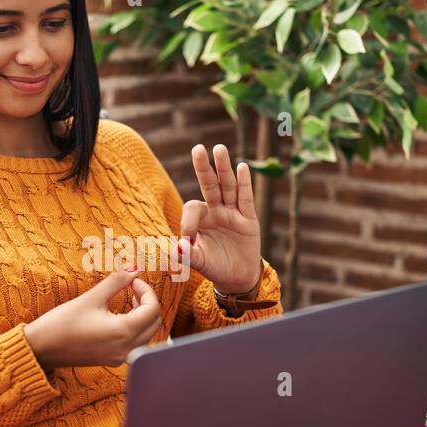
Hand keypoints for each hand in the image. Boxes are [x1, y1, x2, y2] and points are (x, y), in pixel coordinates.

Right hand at [23, 267, 162, 369]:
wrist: (41, 348)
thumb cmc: (61, 324)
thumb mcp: (91, 298)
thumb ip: (116, 282)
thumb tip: (134, 270)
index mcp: (124, 333)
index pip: (152, 309)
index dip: (146, 290)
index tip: (133, 280)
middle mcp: (127, 349)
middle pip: (155, 323)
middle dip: (148, 302)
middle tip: (133, 287)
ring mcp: (121, 357)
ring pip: (148, 334)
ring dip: (144, 315)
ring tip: (130, 299)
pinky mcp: (114, 360)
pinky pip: (136, 343)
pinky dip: (136, 327)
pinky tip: (123, 315)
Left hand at [177, 143, 261, 294]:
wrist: (236, 278)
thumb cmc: (214, 266)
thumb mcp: (198, 262)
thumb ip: (187, 255)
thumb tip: (176, 248)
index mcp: (200, 218)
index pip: (193, 207)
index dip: (188, 222)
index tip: (188, 241)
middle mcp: (216, 210)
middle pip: (209, 184)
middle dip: (203, 167)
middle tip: (197, 148)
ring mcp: (233, 213)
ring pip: (228, 186)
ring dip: (224, 168)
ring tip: (219, 148)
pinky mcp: (249, 220)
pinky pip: (246, 199)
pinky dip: (244, 184)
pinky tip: (242, 167)